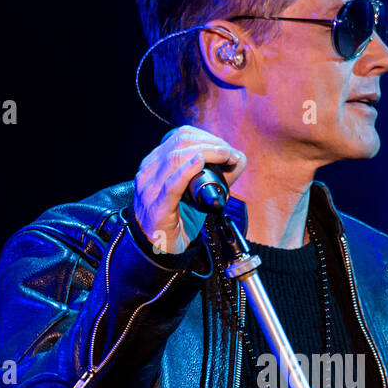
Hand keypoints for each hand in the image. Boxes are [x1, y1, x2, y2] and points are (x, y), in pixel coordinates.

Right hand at [133, 125, 247, 252]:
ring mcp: (149, 189)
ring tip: (225, 156)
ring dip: (206, 153)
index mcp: (155, 164)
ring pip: (175, 158)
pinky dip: (187, 170)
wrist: (160, 250)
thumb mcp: (194, 192)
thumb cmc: (177, 220)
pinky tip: (200, 162)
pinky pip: (171, 184)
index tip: (226, 148)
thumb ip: (213, 175)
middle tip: (229, 153)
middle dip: (210, 143)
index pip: (179, 137)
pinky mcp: (156, 207)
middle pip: (179, 143)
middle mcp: (149, 172)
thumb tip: (238, 159)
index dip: (206, 137)